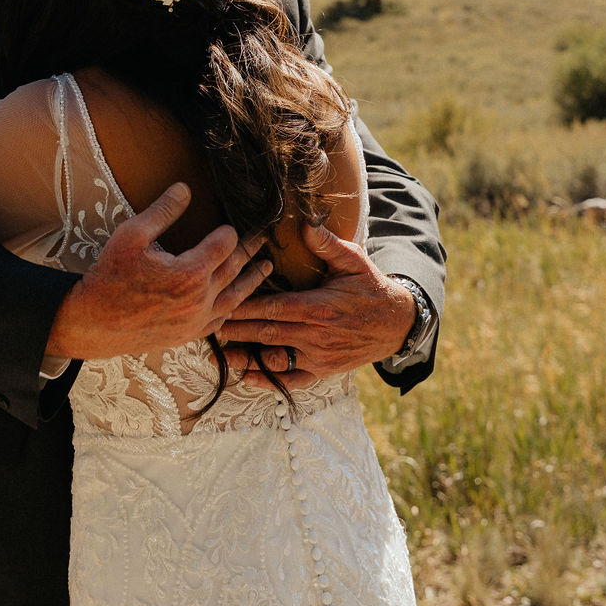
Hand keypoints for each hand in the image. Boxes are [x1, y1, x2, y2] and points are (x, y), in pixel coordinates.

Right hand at [47, 183, 271, 359]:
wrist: (92, 323)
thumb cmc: (109, 277)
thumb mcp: (132, 234)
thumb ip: (163, 210)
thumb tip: (184, 188)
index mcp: (190, 272)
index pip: (225, 244)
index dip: (230, 231)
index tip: (233, 224)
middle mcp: (200, 299)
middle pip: (235, 268)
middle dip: (250, 250)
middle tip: (263, 238)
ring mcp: (197, 321)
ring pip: (235, 298)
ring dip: (252, 280)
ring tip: (266, 268)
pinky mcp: (189, 335)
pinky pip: (220, 321)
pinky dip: (232, 308)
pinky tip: (235, 301)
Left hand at [217, 223, 415, 385]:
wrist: (397, 323)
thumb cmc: (371, 288)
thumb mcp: (355, 261)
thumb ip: (328, 244)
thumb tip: (306, 224)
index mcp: (319, 307)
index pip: (273, 308)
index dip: (245, 308)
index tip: (221, 304)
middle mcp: (316, 335)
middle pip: (267, 333)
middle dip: (236, 330)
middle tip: (208, 327)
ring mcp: (319, 357)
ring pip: (274, 360)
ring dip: (245, 358)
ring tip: (219, 354)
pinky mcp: (323, 371)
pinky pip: (291, 380)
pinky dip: (267, 381)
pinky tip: (246, 377)